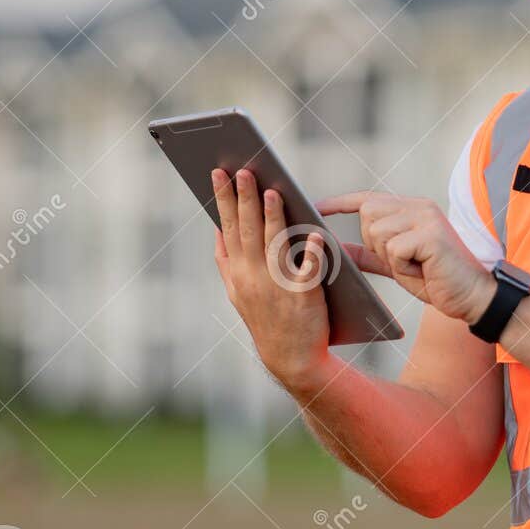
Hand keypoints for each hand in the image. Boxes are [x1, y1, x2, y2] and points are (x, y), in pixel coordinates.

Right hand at [210, 168, 336, 395]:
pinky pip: (307, 271)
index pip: (227, 228)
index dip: (223, 199)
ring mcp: (278, 287)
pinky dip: (310, 253)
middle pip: (248, 230)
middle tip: (244, 169)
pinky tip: (313, 233)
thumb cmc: (266, 318)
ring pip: (275, 245)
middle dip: (245, 198)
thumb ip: (225, 261)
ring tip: (274, 191)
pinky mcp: (304, 297)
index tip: (218, 171)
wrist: (291, 359)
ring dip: (274, 218)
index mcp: (237, 272)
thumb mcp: (237, 292)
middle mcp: (254, 277)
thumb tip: (216, 227)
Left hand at [315, 190, 494, 323]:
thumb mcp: (396, 266)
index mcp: (412, 209)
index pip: (368, 198)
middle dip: (374, 241)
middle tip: (401, 260)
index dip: (340, 203)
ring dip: (390, 257)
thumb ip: (369, 254)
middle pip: (368, 213)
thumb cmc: (437, 280)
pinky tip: (424, 270)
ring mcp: (426, 217)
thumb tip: (338, 247)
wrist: (473, 296)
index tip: (316, 207)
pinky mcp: (431, 234)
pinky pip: (394, 249)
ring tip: (417, 266)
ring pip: (378, 232)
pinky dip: (403, 266)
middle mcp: (419, 206)